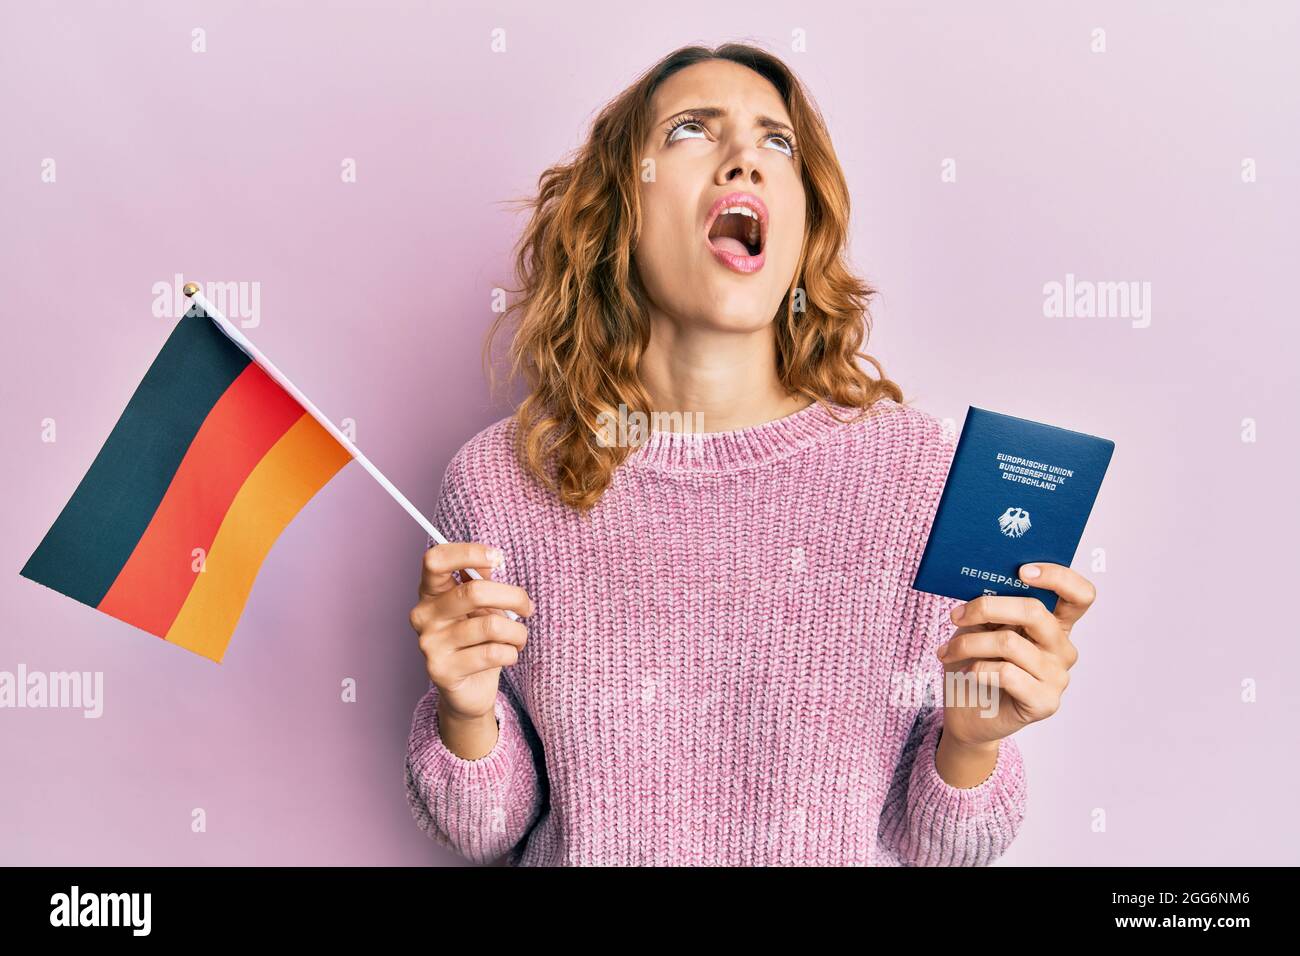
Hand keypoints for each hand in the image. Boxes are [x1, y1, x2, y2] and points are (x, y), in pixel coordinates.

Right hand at [408, 542, 533, 721]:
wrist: (468, 689)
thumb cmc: (477, 640)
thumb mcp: (480, 607)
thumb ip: (482, 582)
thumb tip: (492, 562)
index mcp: (430, 592)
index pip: (435, 560)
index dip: (468, 552)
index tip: (498, 558)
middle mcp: (423, 615)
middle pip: (474, 591)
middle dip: (513, 596)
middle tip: (527, 607)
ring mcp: (430, 644)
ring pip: (490, 625)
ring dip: (517, 631)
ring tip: (518, 638)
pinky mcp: (442, 671)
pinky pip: (492, 653)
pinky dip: (511, 652)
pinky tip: (508, 655)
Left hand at [935, 562, 1093, 748]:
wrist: (965, 714)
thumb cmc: (974, 664)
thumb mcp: (981, 628)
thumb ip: (993, 607)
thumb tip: (983, 583)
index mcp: (1053, 624)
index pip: (1079, 595)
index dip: (1058, 577)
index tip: (1023, 571)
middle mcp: (1062, 648)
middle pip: (1035, 613)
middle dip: (987, 607)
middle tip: (956, 615)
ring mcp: (1058, 677)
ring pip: (1010, 643)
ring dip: (969, 643)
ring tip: (948, 650)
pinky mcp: (1045, 702)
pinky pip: (1007, 674)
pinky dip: (978, 669)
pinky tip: (968, 673)